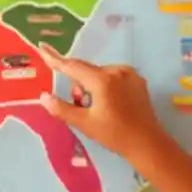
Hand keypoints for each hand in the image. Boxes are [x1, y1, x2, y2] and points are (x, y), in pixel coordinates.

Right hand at [37, 43, 168, 160]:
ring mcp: (129, 74)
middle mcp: (116, 71)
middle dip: (78, 85)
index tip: (43, 47)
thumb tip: (43, 97)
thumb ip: (62, 108)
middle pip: (85, 71)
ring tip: (96, 108)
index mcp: (102, 81)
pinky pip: (113, 77)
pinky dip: (105, 86)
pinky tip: (110, 104)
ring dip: (91, 86)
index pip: (72, 66)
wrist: (148, 144)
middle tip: (79, 106)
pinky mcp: (137, 80)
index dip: (55, 59)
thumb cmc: (115, 135)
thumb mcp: (85, 123)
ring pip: (98, 74)